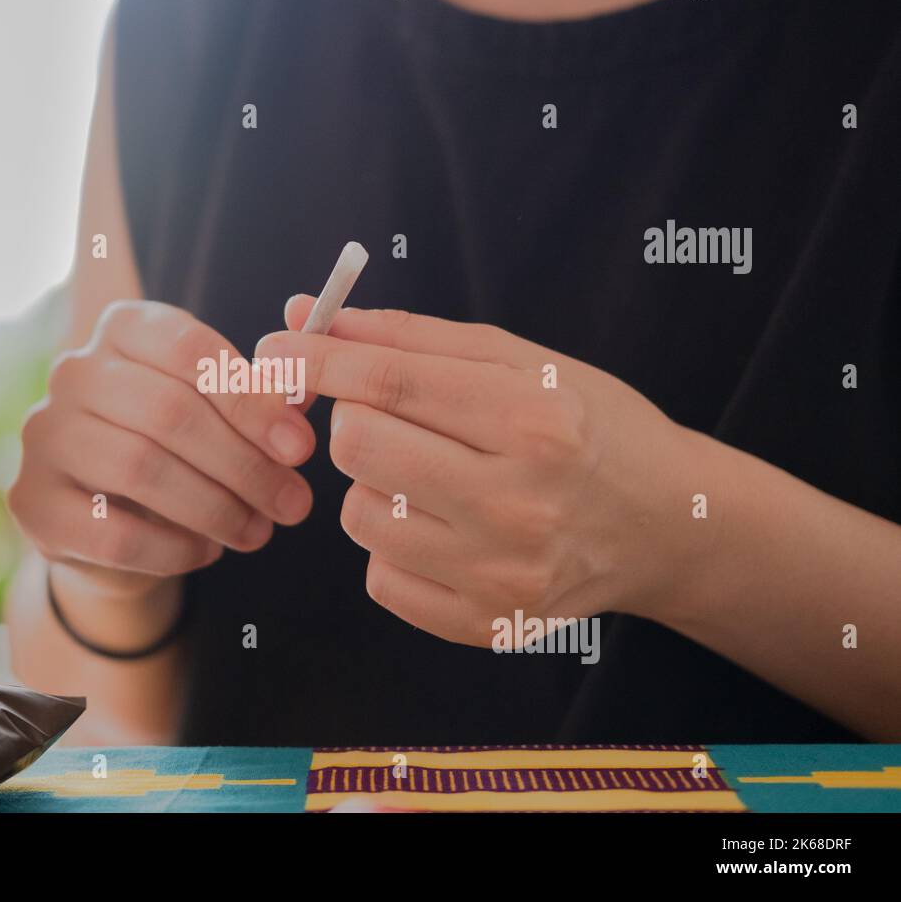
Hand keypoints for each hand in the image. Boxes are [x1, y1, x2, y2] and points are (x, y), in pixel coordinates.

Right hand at [8, 300, 314, 588]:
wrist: (115, 522)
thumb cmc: (183, 450)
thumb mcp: (224, 414)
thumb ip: (263, 403)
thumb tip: (300, 413)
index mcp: (123, 330)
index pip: (188, 348)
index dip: (250, 400)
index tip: (300, 449)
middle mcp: (73, 372)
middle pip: (168, 411)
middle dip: (244, 464)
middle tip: (294, 504)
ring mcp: (44, 435)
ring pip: (141, 469)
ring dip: (215, 508)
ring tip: (258, 532)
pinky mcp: (33, 502)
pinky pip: (114, 533)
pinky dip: (174, 548)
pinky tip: (206, 551)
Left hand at [255, 296, 704, 645]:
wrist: (666, 526)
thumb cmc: (587, 428)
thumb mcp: (521, 362)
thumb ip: (411, 337)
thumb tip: (307, 317)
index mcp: (534, 420)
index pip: (389, 382)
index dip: (316, 360)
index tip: (275, 348)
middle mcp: (519, 503)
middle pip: (358, 448)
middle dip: (351, 419)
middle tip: (384, 415)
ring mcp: (500, 574)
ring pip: (359, 515)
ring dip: (374, 486)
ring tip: (431, 476)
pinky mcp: (484, 623)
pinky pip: (380, 575)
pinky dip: (393, 544)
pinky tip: (443, 527)